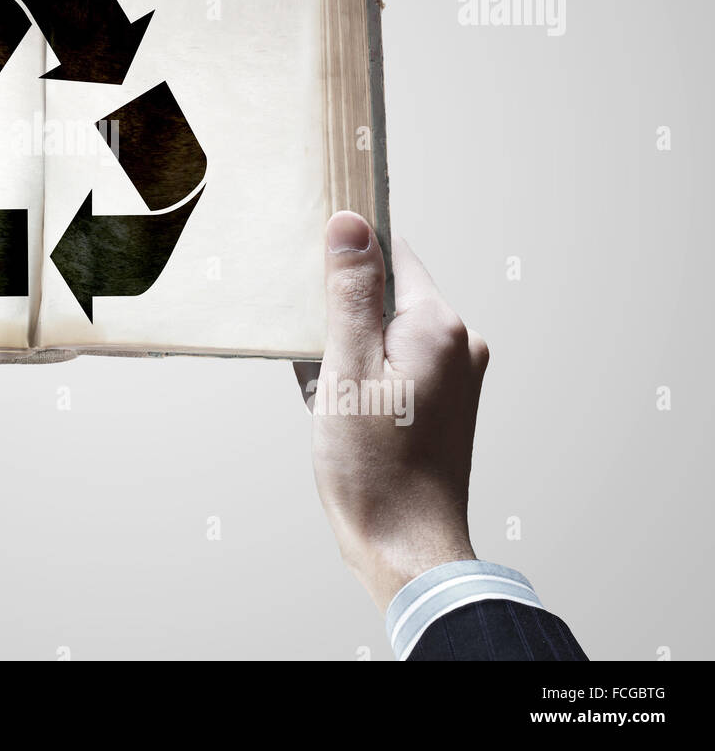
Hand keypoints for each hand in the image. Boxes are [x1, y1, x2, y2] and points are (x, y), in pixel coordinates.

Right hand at [294, 211, 488, 611]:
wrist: (405, 548)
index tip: (311, 267)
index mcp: (438, 325)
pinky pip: (396, 361)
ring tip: (326, 386)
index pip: (391, 251)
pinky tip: (339, 404)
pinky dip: (363, 371)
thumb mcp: (346, 368)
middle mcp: (459, 342)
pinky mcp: (445, 402)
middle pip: (389, 291)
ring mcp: (456, 374)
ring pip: (389, 329)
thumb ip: (350, 292)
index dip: (349, 253)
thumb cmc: (373, 469)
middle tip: (311, 345)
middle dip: (342, 308)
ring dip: (350, 344)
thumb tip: (350, 222)